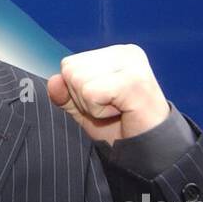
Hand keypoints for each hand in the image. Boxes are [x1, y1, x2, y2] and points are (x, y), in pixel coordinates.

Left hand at [46, 44, 168, 144]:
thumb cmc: (123, 127)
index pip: (69, 64)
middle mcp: (124, 52)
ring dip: (92, 106)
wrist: (150, 149)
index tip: (105, 102)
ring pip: (78, 81)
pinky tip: (120, 112)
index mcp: (114, 53)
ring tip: (117, 110)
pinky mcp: (133, 80)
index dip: (78, 92)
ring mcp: (130, 64)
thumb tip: (53, 81)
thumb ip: (67, 95)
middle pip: (71, 71)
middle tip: (112, 109)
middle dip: (84, 99)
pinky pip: (90, 93)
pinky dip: (99, 111)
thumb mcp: (86, 110)